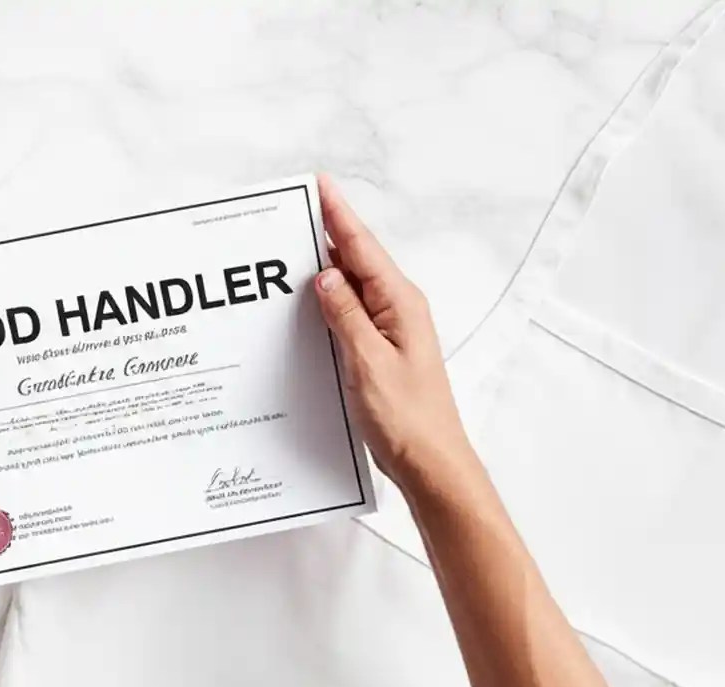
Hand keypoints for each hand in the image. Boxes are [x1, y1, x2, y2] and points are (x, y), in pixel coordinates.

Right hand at [312, 175, 477, 495]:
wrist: (431, 463)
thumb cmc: (407, 418)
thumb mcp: (368, 362)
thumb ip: (345, 316)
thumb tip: (325, 276)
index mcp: (399, 304)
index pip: (361, 248)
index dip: (338, 215)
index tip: (319, 185)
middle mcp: (397, 309)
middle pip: (356, 260)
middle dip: (327, 231)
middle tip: (297, 208)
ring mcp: (390, 330)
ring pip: (351, 286)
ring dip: (325, 266)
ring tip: (294, 245)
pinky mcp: (380, 350)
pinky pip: (350, 313)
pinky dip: (328, 300)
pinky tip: (309, 300)